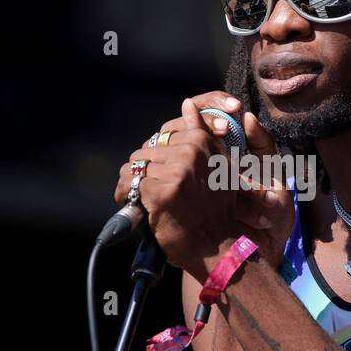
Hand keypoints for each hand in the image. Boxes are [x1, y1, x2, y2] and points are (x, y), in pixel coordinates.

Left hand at [113, 93, 295, 281]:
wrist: (222, 248)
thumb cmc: (218, 210)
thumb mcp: (220, 166)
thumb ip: (202, 133)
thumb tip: (186, 102)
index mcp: (203, 141)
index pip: (162, 137)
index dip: (158, 159)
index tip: (162, 176)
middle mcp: (191, 151)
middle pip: (145, 153)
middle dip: (144, 174)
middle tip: (150, 194)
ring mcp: (176, 171)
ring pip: (134, 168)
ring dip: (133, 187)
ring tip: (142, 202)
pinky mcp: (161, 191)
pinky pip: (131, 186)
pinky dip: (129, 200)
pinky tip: (139, 211)